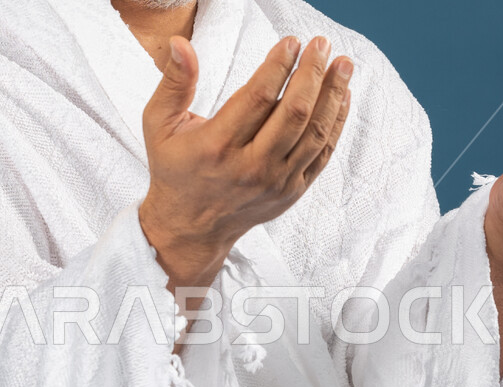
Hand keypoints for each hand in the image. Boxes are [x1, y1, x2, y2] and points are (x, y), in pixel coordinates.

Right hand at [138, 35, 352, 289]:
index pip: (258, 97)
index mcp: (217, 146)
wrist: (191, 228)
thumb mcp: (159, 125)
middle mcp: (250, 167)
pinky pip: (322, 154)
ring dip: (333, 95)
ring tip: (344, 64)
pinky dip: (336, 123)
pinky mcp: (292, 191)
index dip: (279, 65)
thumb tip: (181, 44)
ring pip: (314, 133)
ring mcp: (276, 182)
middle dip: (312, 73)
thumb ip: (174, 83)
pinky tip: (342, 96)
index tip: (291, 42)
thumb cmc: (175, 170)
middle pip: (293, 113)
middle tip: (321, 44)